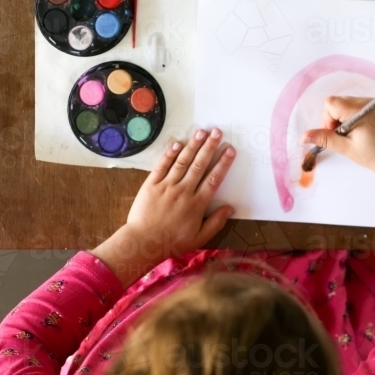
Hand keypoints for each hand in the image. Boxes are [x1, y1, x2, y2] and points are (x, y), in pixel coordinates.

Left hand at [91, 129, 235, 287]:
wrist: (143, 243)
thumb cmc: (173, 242)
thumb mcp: (199, 238)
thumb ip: (216, 222)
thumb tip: (230, 208)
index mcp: (197, 204)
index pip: (214, 179)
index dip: (223, 163)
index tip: (230, 149)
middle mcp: (183, 191)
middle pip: (199, 165)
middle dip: (210, 147)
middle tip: (217, 131)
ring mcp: (166, 186)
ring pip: (182, 161)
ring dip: (193, 145)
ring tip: (201, 131)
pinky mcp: (151, 185)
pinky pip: (162, 166)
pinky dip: (170, 154)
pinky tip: (178, 143)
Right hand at [302, 96, 374, 176]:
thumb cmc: (374, 156)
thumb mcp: (346, 148)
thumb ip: (324, 139)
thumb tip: (304, 136)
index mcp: (359, 110)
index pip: (331, 103)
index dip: (328, 119)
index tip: (335, 134)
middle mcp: (368, 102)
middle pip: (338, 102)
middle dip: (335, 119)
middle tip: (343, 137)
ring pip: (348, 104)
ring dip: (345, 118)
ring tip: (354, 136)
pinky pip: (360, 106)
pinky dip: (355, 117)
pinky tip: (363, 132)